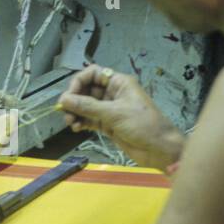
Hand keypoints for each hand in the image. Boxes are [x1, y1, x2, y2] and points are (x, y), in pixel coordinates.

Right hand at [58, 64, 184, 170]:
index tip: (69, 95)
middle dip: (75, 100)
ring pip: (86, 106)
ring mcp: (110, 110)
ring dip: (76, 113)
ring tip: (70, 123)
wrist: (159, 148)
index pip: (93, 74)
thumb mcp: (114, 113)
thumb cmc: (142, 124)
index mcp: (119, 83)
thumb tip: (64, 100)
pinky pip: (90, 120)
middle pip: (87, 90)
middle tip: (65, 111)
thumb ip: (88, 106)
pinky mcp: (108, 125)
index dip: (79, 81)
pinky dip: (82, 122)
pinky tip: (76, 128)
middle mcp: (113, 93)